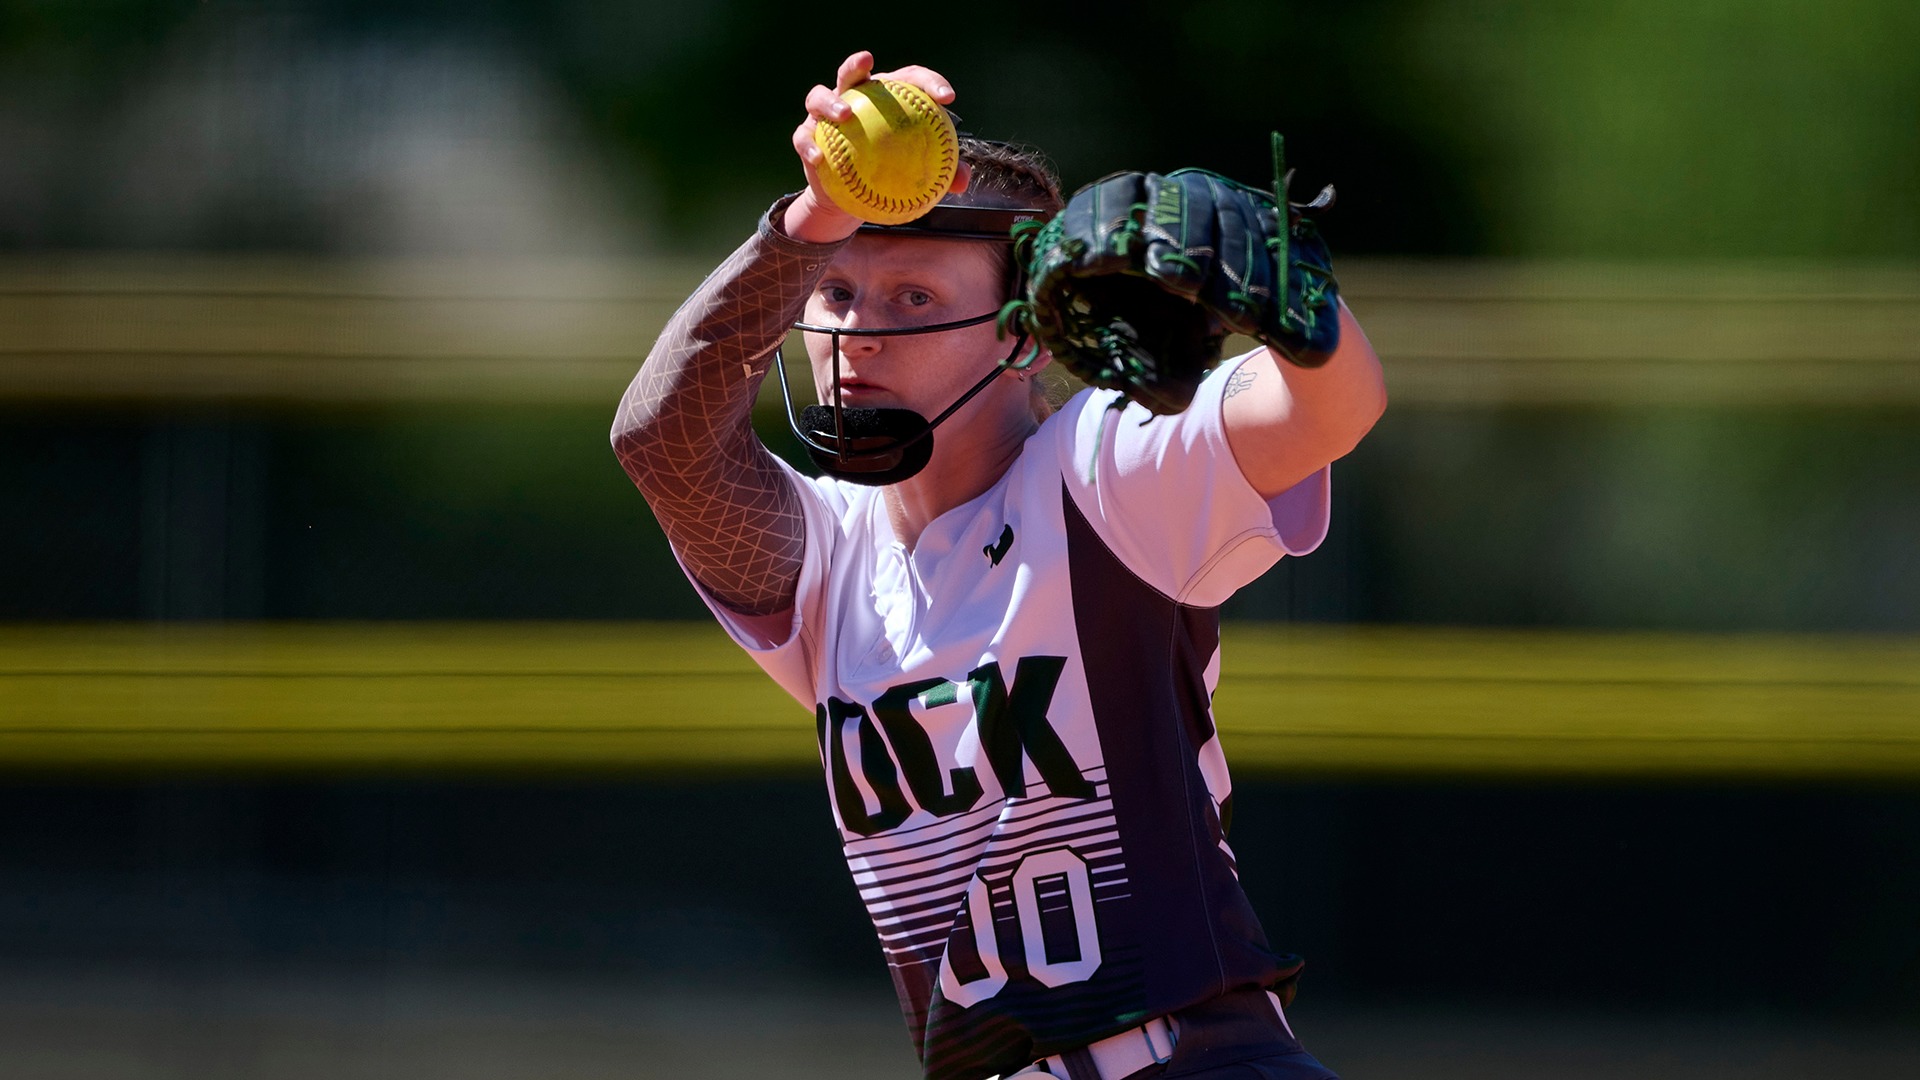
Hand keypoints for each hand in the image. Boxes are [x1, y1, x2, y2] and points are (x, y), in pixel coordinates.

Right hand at [785, 51, 970, 242]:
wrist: (848, 196)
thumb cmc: (890, 174)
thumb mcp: (918, 176)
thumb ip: (940, 173)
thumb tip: (962, 181)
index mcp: (885, 97)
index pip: (908, 79)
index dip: (929, 81)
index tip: (947, 97)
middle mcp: (852, 98)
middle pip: (852, 73)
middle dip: (856, 63)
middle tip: (868, 60)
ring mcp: (825, 117)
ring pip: (818, 97)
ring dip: (829, 102)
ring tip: (844, 114)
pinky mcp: (807, 137)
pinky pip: (803, 139)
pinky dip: (808, 146)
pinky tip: (818, 159)